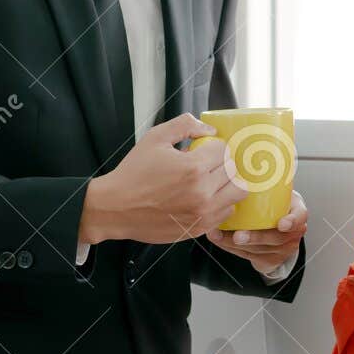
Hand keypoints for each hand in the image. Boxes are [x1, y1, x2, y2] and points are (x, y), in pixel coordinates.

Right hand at [78, 113, 248, 246]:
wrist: (115, 208)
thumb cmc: (133, 173)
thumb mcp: (155, 138)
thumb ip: (185, 125)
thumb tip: (210, 130)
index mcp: (193, 168)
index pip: (224, 150)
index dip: (212, 147)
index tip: (200, 151)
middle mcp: (203, 192)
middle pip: (234, 171)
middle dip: (222, 164)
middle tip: (207, 165)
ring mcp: (203, 213)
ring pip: (237, 193)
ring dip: (226, 184)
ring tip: (209, 181)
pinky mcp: (199, 228)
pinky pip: (226, 213)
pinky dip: (220, 203)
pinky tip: (204, 198)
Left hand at [203, 188, 307, 275]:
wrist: (277, 229)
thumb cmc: (274, 206)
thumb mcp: (277, 193)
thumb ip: (268, 181)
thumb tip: (242, 154)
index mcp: (296, 211)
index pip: (301, 216)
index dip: (293, 221)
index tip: (282, 224)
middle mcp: (292, 232)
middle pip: (276, 238)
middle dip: (255, 237)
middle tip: (238, 235)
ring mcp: (282, 249)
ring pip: (258, 250)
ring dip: (234, 243)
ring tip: (218, 235)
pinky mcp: (269, 259)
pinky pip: (248, 255)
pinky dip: (230, 248)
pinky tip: (218, 238)